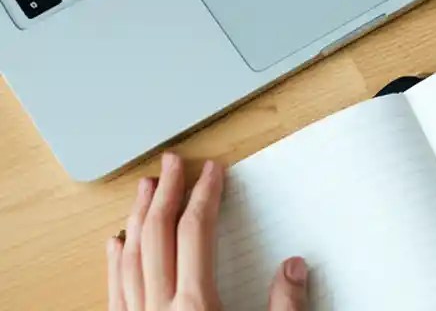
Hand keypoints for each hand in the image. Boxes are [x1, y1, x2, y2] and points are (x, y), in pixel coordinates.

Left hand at [106, 153, 308, 310]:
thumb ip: (285, 306)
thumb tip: (294, 267)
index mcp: (197, 305)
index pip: (196, 231)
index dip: (204, 195)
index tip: (211, 171)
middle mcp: (161, 308)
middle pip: (158, 234)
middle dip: (166, 192)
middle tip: (171, 163)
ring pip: (132, 256)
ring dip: (138, 217)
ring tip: (146, 189)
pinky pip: (115, 289)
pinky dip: (115, 261)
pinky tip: (117, 243)